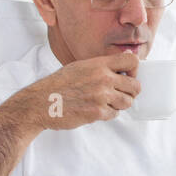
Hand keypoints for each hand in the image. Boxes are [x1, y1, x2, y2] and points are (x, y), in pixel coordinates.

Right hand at [12, 52, 140, 131]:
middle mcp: (102, 78)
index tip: (128, 76)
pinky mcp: (97, 112)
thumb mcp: (79, 67)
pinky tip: (96, 110)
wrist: (40, 103)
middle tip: (120, 94)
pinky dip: (108, 114)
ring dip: (120, 104)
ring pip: (128, 102)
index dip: (134, 70)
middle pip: (135, 86)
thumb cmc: (58, 85)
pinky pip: (115, 114)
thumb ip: (100, 67)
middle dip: (130, 91)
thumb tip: (121, 70)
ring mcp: (101, 96)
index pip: (132, 60)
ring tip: (106, 102)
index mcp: (98, 64)